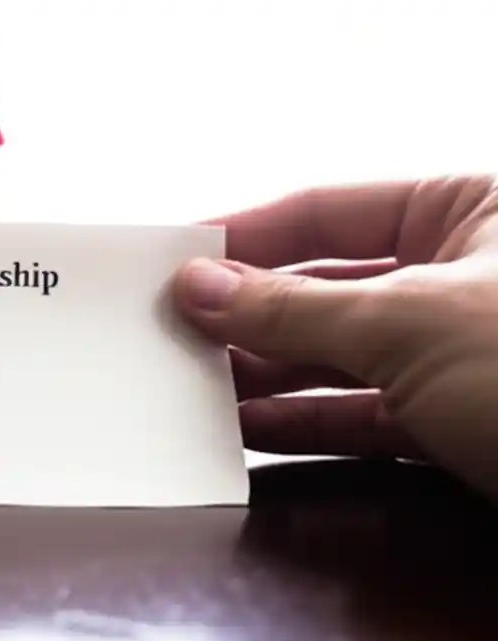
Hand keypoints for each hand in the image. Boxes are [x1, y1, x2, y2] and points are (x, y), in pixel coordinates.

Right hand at [171, 177, 497, 498]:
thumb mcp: (405, 325)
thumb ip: (291, 308)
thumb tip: (196, 287)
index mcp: (472, 211)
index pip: (328, 211)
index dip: (245, 237)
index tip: (173, 265)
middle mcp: (464, 275)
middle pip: (324, 286)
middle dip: (246, 316)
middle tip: (172, 334)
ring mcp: (458, 354)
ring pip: (338, 356)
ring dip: (265, 376)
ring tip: (193, 388)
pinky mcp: (458, 423)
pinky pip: (363, 416)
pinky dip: (304, 423)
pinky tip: (245, 429)